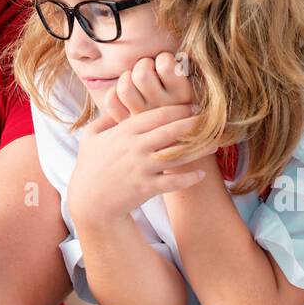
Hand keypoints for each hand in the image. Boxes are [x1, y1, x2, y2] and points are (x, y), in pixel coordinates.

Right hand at [66, 101, 204, 229]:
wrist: (88, 201)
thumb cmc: (89, 167)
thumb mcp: (90, 137)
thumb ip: (106, 118)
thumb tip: (117, 102)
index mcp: (124, 132)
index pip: (156, 115)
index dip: (178, 109)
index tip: (193, 105)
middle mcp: (135, 148)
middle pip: (171, 131)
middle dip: (193, 123)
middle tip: (211, 119)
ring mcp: (142, 168)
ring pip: (176, 155)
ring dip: (198, 149)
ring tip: (215, 145)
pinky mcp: (146, 188)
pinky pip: (172, 182)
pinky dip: (188, 179)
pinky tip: (200, 175)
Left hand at [113, 51, 195, 116]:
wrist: (181, 132)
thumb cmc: (185, 95)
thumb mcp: (193, 80)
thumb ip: (184, 66)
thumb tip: (177, 52)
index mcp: (183, 96)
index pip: (165, 65)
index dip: (163, 59)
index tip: (167, 66)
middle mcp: (163, 109)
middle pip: (141, 74)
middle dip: (144, 65)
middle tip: (151, 71)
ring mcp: (143, 118)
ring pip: (125, 87)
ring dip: (128, 78)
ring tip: (137, 82)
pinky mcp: (126, 123)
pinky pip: (111, 101)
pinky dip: (114, 93)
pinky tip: (128, 93)